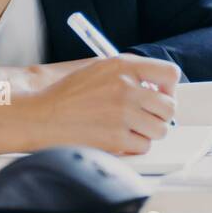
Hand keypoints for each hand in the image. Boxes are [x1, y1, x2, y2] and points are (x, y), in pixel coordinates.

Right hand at [27, 55, 179, 155]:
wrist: (41, 116)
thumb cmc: (69, 94)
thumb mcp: (100, 69)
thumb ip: (131, 73)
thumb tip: (158, 89)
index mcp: (124, 66)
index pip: (170, 74)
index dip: (169, 88)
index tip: (161, 95)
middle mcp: (126, 88)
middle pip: (169, 106)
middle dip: (160, 114)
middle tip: (146, 116)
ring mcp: (122, 114)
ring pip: (160, 129)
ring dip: (148, 131)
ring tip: (130, 128)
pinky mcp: (116, 139)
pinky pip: (144, 146)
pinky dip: (134, 146)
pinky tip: (118, 138)